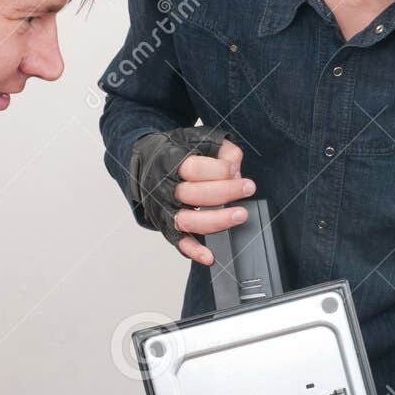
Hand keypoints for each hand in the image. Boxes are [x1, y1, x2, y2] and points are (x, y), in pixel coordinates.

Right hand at [130, 128, 253, 264]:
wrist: (147, 161)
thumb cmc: (177, 151)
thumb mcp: (199, 139)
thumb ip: (221, 149)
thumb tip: (235, 168)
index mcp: (170, 163)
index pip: (194, 168)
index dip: (219, 170)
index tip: (235, 170)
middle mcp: (165, 188)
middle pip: (194, 194)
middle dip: (226, 192)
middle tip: (248, 188)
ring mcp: (165, 210)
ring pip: (188, 221)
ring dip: (217, 221)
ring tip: (240, 214)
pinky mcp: (168, 226)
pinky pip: (179, 242)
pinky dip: (194, 251)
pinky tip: (209, 256)